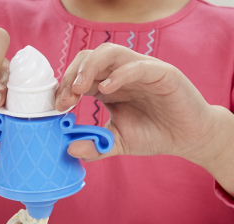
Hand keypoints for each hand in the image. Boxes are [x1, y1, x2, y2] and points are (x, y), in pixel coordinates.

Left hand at [55, 43, 226, 169]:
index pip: (80, 76)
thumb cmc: (153, 135)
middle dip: (72, 74)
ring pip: (111, 53)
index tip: (58, 106)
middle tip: (65, 98)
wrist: (186, 138)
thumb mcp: (117, 142)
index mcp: (108, 87)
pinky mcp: (161, 73)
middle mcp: (121, 75)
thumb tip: (70, 148)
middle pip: (90, 58)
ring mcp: (140, 71)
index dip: (66, 87)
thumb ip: (95, 146)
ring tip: (79, 88)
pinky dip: (120, 74)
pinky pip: (138, 66)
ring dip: (90, 67)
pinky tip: (107, 88)